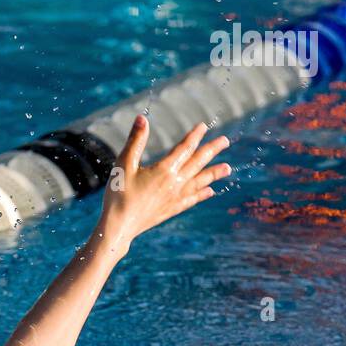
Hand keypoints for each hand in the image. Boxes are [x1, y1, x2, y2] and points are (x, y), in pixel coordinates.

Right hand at [97, 115, 230, 243]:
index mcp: (164, 170)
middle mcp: (174, 183)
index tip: (203, 126)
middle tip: (226, 141)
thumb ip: (135, 141)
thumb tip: (142, 118)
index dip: (194, 136)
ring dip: (214, 174)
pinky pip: (191, 200)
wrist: (118, 227)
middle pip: (198, 163)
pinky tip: (210, 191)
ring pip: (199, 182)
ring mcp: (174, 198)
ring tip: (227, 169)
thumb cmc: (118, 194)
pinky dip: (202, 194)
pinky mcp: (171, 210)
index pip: (184, 148)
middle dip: (212, 150)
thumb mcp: (123, 164)